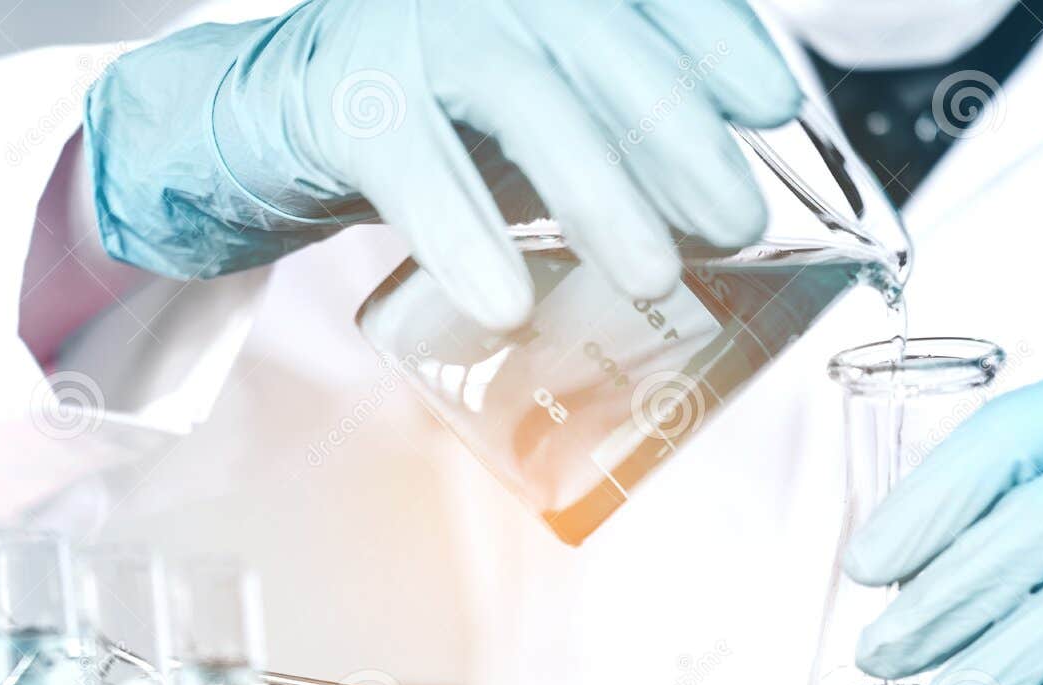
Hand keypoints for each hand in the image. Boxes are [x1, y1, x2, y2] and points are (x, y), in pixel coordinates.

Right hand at [87, 1, 799, 328]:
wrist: (269, 116)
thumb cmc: (429, 113)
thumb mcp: (532, 105)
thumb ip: (609, 126)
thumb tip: (721, 201)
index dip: (716, 37)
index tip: (773, 105)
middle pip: (597, 38)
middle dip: (676, 132)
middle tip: (735, 219)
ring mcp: (407, 26)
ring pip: (520, 95)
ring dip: (597, 189)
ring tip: (652, 273)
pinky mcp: (342, 96)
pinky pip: (413, 167)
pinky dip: (465, 234)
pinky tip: (505, 298)